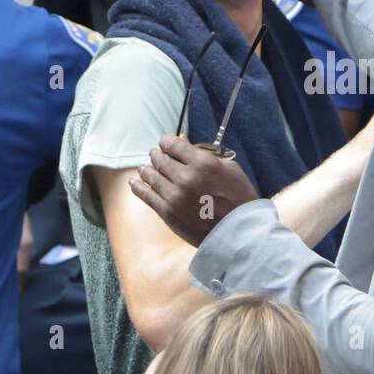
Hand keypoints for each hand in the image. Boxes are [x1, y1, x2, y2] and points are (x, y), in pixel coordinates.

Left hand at [129, 134, 258, 246]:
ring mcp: (175, 195)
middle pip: (161, 159)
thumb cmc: (239, 198)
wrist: (238, 232)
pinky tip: (134, 181)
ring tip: (144, 168)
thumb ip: (206, 154)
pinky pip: (146, 195)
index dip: (166, 141)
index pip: (173, 144)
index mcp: (203, 163)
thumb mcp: (230, 168)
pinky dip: (138, 186)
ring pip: (151, 175)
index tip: (165, 142)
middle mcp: (186, 177)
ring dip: (146, 169)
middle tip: (155, 154)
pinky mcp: (168, 212)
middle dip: (157, 154)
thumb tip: (183, 141)